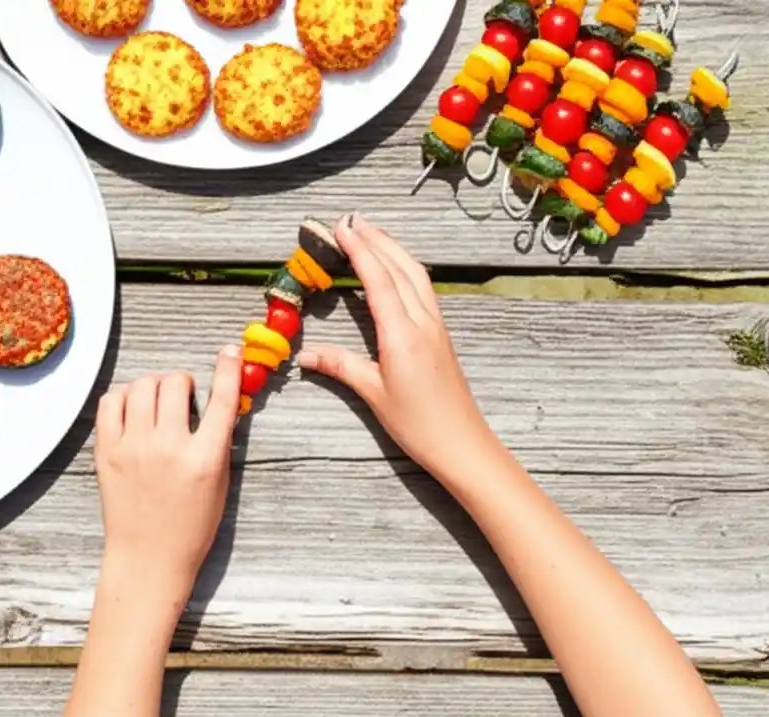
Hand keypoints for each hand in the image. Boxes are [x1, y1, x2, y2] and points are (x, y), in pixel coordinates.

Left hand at [93, 345, 242, 602]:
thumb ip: (218, 442)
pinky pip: (111, 400)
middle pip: (175, 383)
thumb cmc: (190, 527)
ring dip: (154, 385)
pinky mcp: (107, 451)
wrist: (148, 558)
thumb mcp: (219, 484)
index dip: (228, 369)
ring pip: (143, 385)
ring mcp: (134, 448)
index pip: (222, 400)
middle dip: (182, 383)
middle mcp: (169, 448)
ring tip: (156, 403)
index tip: (229, 351)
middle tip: (182, 398)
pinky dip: (124, 397)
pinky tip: (132, 410)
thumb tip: (219, 401)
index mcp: (205, 459)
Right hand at [297, 214, 495, 480]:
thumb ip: (341, 366)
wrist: (463, 444)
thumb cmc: (419, 424)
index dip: (359, 250)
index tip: (341, 228)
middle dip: (376, 239)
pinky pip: (423, 290)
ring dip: (393, 249)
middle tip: (352, 219)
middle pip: (399, 267)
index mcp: (403, 333)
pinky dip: (405, 269)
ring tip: (371, 233)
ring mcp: (436, 326)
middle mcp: (423, 321)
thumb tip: (305, 354)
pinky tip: (395, 269)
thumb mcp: (373, 394)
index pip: (378, 279)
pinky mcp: (441, 335)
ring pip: (415, 275)